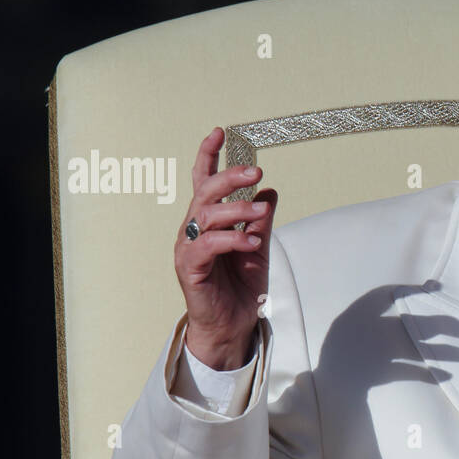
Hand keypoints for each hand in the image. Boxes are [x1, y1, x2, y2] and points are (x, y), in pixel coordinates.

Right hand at [175, 127, 278, 369]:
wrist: (233, 325)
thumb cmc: (241, 287)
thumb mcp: (258, 247)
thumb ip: (261, 220)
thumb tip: (269, 191)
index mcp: (209, 222)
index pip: (204, 182)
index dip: (209, 156)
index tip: (219, 132)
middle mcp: (194, 230)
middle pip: (205, 192)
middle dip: (229, 177)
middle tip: (256, 171)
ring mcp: (189, 249)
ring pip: (207, 216)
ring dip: (237, 210)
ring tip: (262, 212)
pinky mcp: (190, 269)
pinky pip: (208, 245)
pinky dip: (232, 239)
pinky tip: (251, 241)